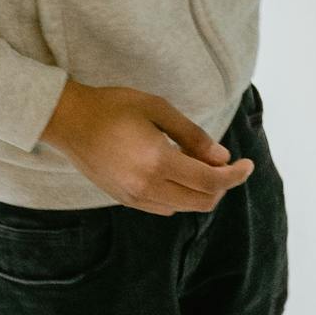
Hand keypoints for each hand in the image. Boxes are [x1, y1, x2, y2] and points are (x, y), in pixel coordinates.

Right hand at [41, 81, 253, 213]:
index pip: (210, 181)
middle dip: (221, 185)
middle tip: (223, 162)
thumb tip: (222, 158)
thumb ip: (193, 136)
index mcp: (158, 162)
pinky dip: (180, 195)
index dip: (235, 175)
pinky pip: (164, 207)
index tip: (247, 164)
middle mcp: (147, 186)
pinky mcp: (125, 200)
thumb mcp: (158, 109)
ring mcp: (134, 197)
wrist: (68, 121)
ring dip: (200, 191)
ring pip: (184, 207)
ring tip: (197, 163)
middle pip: (201, 201)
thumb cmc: (113, 107)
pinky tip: (176, 172)